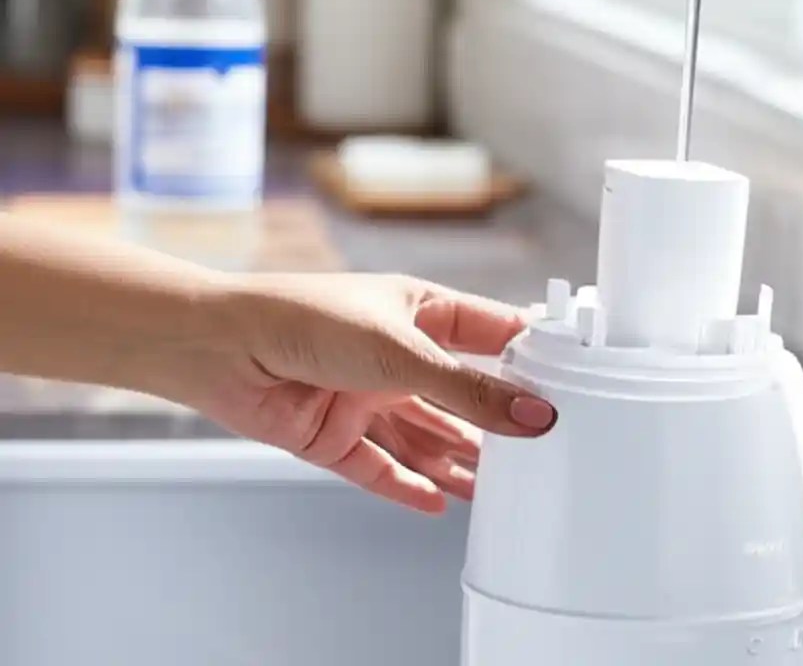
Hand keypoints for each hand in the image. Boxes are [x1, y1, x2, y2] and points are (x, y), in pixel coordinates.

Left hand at [174, 274, 554, 514]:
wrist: (218, 347)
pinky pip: (382, 469)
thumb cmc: (302, 317)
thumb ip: (470, 390)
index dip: (531, 356)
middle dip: (499, 421)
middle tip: (542, 445)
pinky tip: (440, 503)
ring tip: (501, 485)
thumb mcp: (403, 351)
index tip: (572, 382)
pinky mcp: (335, 436)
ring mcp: (366, 398)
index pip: (493, 332)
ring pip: (427, 438)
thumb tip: (533, 413)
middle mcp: (396, 357)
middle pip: (463, 395)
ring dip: (460, 462)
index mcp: (420, 312)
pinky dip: (411, 488)